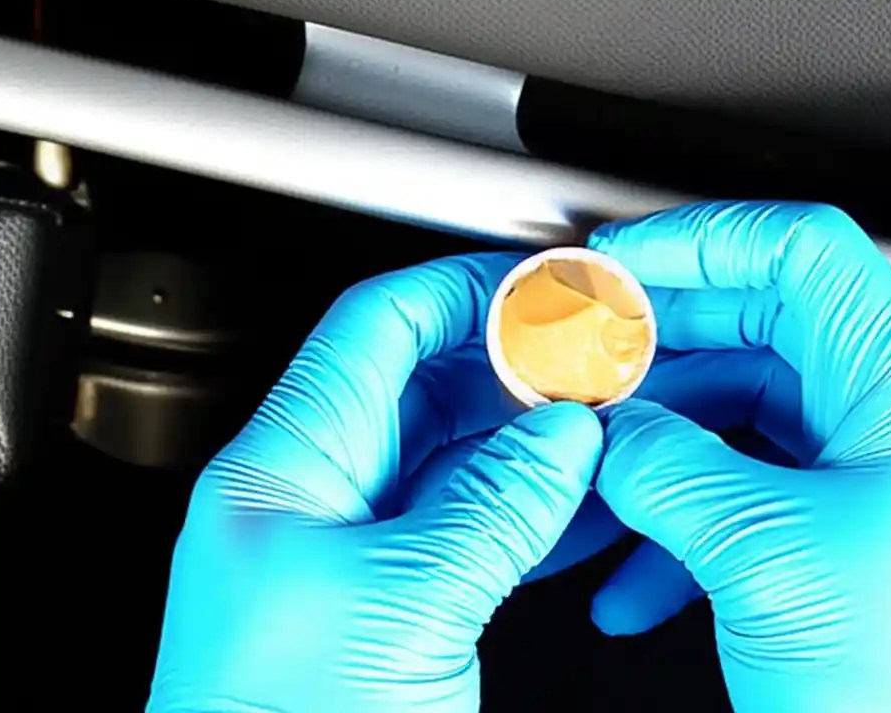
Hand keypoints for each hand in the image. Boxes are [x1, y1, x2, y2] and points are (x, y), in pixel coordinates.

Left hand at [147, 254, 602, 712]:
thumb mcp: (403, 604)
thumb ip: (494, 505)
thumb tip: (564, 432)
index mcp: (283, 471)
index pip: (376, 328)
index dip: (466, 292)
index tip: (546, 286)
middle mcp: (317, 499)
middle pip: (426, 385)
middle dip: (516, 364)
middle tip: (599, 357)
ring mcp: (360, 552)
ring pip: (458, 456)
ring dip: (534, 436)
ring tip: (607, 419)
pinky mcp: (398, 603)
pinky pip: (472, 525)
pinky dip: (531, 505)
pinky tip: (580, 499)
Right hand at [585, 202, 890, 711]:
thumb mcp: (761, 554)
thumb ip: (664, 464)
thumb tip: (602, 426)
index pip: (806, 256)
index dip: (700, 244)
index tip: (617, 267)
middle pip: (763, 333)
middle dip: (658, 354)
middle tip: (579, 367)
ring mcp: (880, 484)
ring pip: (744, 418)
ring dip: (657, 447)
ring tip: (592, 475)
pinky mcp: (848, 540)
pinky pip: (748, 493)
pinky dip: (679, 521)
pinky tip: (632, 575)